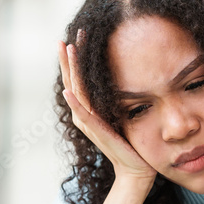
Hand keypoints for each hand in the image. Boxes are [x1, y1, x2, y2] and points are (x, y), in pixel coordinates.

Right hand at [59, 30, 156, 183]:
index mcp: (88, 110)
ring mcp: (88, 123)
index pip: (77, 80)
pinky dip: (75, 103)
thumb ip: (116, 98)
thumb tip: (125, 75)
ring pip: (76, 91)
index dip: (74, 60)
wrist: (136, 168)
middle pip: (72, 81)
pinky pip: (83, 115)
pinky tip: (68, 90)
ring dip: (71, 70)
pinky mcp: (97, 132)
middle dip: (69, 58)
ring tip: (67, 49)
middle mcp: (83, 115)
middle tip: (68, 36)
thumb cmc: (131, 142)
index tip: (75, 37)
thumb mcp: (121, 113)